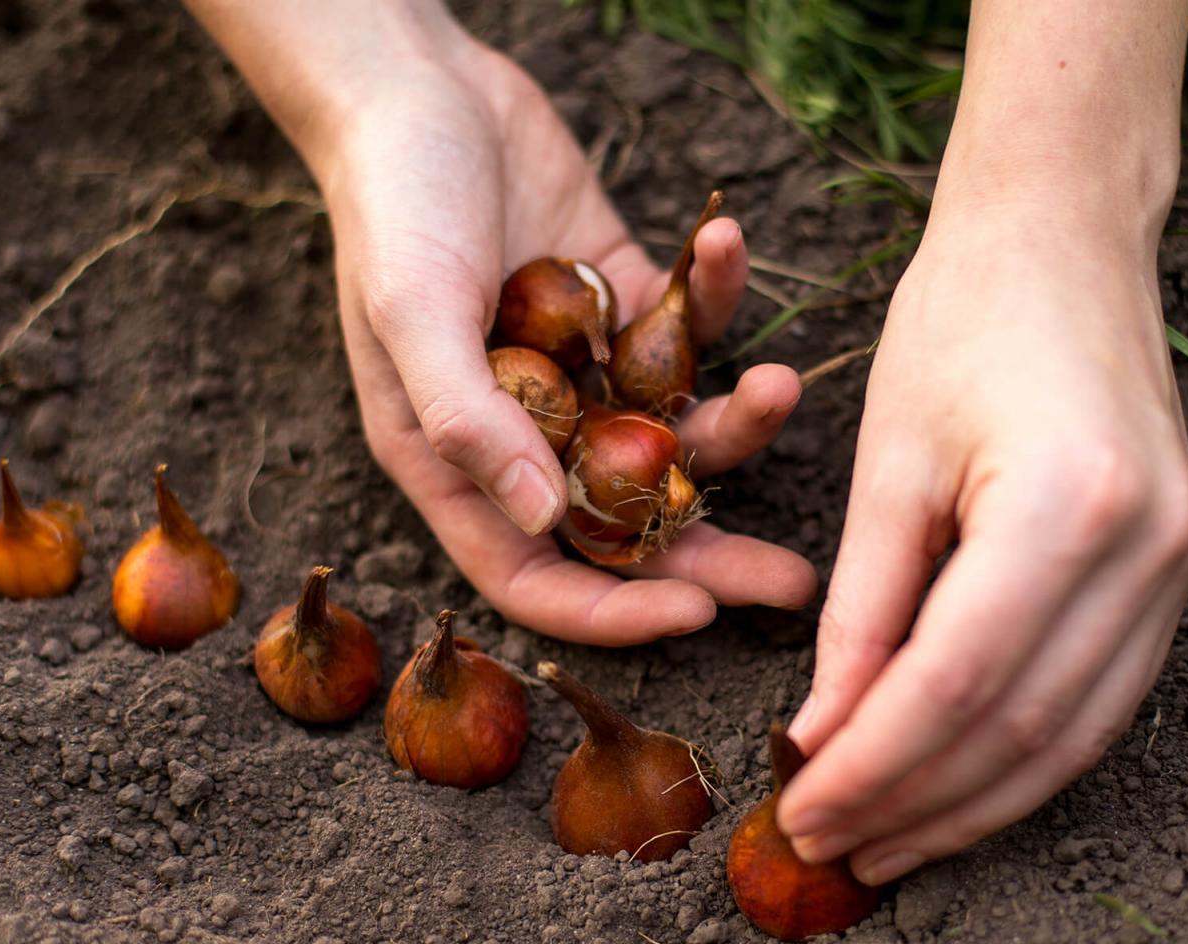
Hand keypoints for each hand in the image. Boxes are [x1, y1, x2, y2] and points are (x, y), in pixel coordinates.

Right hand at [317, 27, 814, 643]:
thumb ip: (467, 419)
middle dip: (709, 554)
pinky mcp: (622, 302)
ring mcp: (581, 369)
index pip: (534, 572)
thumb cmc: (393, 202)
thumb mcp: (411, 310)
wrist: (421, 85)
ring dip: (735, 420)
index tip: (697, 614)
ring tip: (781, 385)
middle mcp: (525, 429)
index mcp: (458, 459)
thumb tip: (536, 519)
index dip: (611, 609)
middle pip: (623, 522)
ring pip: (672, 431)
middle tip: (794, 584)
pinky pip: (684, 327)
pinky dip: (711, 294)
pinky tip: (723, 240)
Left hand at [776, 206, 1187, 884]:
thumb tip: (823, 737)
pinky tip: (955, 790)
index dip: (871, 767)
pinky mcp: (1175, 576)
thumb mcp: (887, 464)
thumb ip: (861, 611)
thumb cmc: (957, 323)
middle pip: (1017, 730)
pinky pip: (1100, 704)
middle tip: (828, 848)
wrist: (1062, 242)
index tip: (800, 812)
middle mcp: (1146, 550)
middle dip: (914, 805)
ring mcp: (1177, 569)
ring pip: (1069, 738)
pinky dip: (1021, 760)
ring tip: (884, 846)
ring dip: (971, 806)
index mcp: (1066, 506)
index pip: (953, 686)